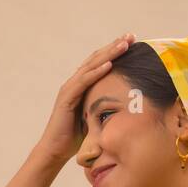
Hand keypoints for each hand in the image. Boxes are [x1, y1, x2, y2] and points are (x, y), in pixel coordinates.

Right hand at [35, 33, 135, 165]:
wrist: (55, 150)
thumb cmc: (75, 137)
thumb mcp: (96, 117)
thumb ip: (106, 107)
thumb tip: (127, 105)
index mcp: (82, 86)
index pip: (100, 63)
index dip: (115, 51)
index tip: (132, 42)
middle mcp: (75, 83)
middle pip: (97, 59)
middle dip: (115, 46)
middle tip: (131, 36)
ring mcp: (69, 89)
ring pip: (91, 66)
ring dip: (109, 54)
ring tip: (124, 44)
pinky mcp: (66, 98)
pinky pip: (83, 81)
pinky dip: (96, 72)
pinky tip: (109, 64)